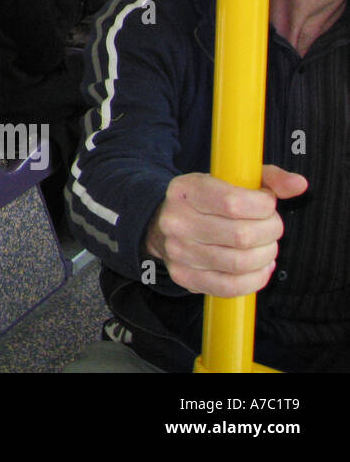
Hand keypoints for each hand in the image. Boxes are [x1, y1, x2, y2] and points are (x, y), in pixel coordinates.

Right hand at [144, 164, 307, 296]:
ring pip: (240, 263)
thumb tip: (299, 184)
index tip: (268, 204)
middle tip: (271, 227)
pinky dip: (256, 279)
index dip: (264, 207)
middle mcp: (176, 221)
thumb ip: (268, 178)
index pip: (234, 203)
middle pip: (242, 236)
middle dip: (270, 233)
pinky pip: (231, 286)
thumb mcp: (231, 179)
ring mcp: (178, 251)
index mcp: (185, 190)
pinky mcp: (184, 276)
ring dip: (266, 256)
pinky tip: (260, 267)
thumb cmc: (208, 200)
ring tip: (266, 246)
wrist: (165, 223)